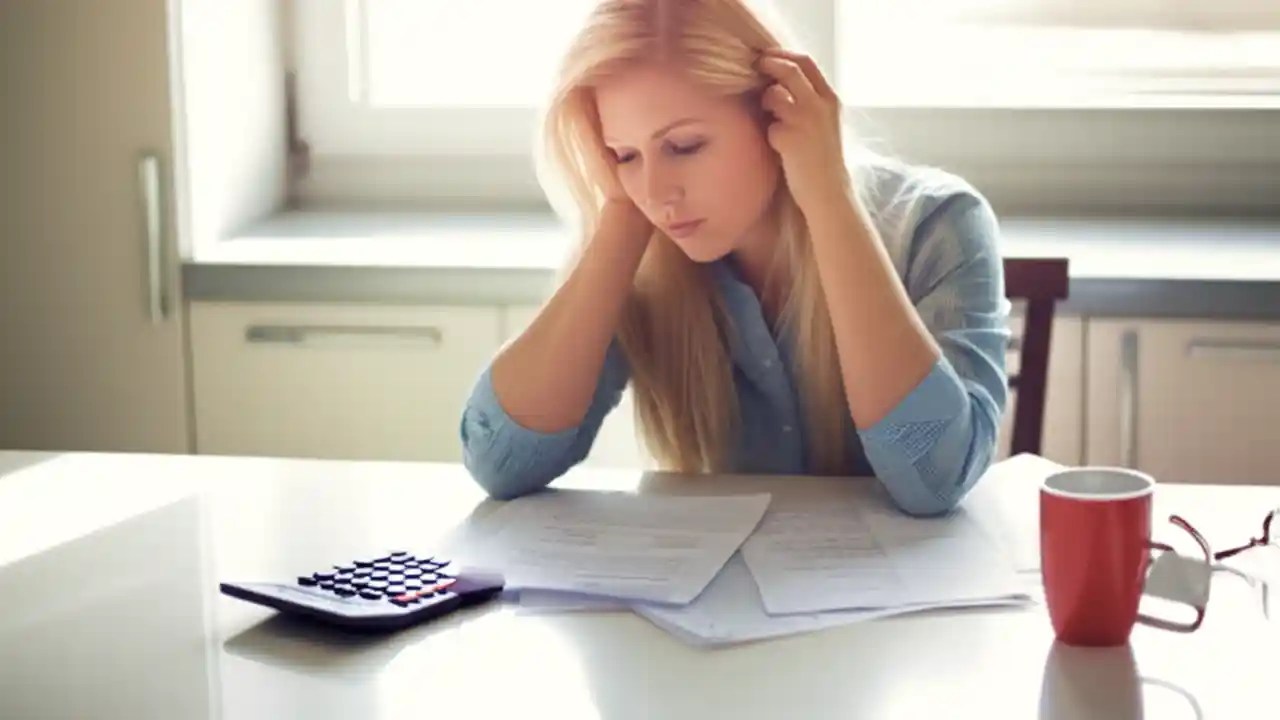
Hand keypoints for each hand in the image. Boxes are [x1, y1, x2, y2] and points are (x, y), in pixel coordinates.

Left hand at [755, 48, 852, 215]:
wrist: (828, 194)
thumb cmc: (822, 161)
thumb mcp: (823, 124)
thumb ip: (808, 101)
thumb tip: (778, 83)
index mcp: (830, 99)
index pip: (806, 61)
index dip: (783, 55)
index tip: (766, 56)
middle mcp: (820, 105)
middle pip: (788, 69)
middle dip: (767, 64)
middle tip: (753, 67)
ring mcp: (805, 120)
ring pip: (773, 93)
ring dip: (765, 102)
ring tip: (770, 119)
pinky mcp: (789, 138)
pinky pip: (768, 125)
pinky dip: (769, 133)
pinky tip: (778, 147)